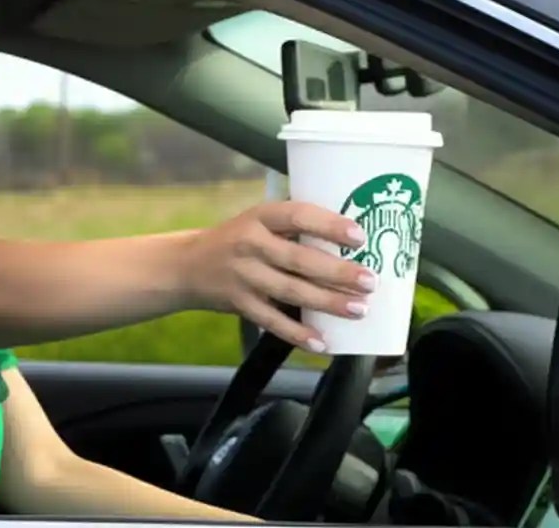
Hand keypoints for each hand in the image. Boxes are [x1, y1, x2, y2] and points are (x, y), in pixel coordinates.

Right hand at [177, 201, 373, 351]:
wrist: (188, 265)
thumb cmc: (237, 239)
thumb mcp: (259, 221)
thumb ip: (294, 228)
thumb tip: (352, 240)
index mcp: (260, 216)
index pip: (298, 216)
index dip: (329, 225)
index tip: (359, 236)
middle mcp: (250, 244)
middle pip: (299, 259)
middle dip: (338, 272)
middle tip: (370, 281)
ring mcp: (244, 276)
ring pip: (291, 291)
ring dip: (327, 302)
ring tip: (359, 309)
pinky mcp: (240, 304)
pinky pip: (273, 321)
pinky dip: (297, 334)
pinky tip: (321, 342)